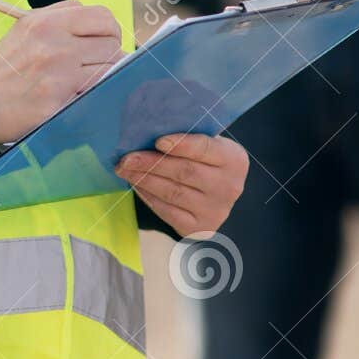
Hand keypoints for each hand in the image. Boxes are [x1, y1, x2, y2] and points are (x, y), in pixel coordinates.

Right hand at [0, 0, 123, 148]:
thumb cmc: (10, 62)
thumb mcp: (27, 26)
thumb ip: (64, 15)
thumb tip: (103, 21)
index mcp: (46, 23)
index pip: (103, 17)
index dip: (110, 29)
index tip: (105, 39)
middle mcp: (54, 46)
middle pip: (111, 45)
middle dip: (108, 54)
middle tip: (93, 63)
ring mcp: (58, 77)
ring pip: (109, 70)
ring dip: (102, 75)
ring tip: (82, 79)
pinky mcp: (59, 104)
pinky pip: (95, 93)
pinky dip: (90, 94)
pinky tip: (73, 94)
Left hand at [115, 132, 249, 237]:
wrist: (217, 194)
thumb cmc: (206, 160)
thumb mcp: (209, 144)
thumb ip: (189, 137)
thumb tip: (148, 131)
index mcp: (234, 159)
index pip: (205, 149)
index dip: (181, 144)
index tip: (157, 141)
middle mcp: (229, 187)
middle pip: (184, 172)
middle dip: (151, 163)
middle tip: (126, 158)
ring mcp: (216, 211)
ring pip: (173, 193)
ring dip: (143, 180)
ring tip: (124, 170)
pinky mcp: (200, 228)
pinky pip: (168, 212)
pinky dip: (148, 197)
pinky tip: (136, 186)